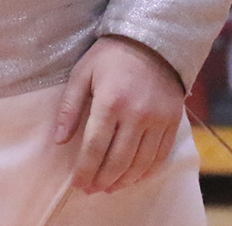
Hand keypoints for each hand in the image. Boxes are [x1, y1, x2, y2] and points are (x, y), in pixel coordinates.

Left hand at [53, 35, 185, 194]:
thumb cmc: (111, 56)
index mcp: (110, 101)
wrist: (153, 41)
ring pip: (140, 163)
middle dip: (103, 179)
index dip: (85, 169)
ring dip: (124, 180)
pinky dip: (146, 172)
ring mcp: (157, 120)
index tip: (79, 183)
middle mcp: (136, 114)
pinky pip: (160, 156)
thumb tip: (59, 140)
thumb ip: (69, 107)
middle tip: (91, 189)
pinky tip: (134, 178)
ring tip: (109, 187)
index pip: (95, 146)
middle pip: (118, 160)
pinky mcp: (172, 122)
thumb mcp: (82, 73)